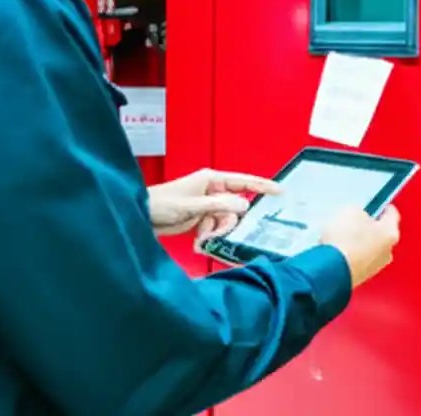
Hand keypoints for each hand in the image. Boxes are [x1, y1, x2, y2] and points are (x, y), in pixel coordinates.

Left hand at [147, 168, 281, 238]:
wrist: (140, 215)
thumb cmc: (160, 204)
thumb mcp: (191, 206)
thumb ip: (218, 206)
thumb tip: (244, 205)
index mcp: (210, 180)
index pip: (242, 181)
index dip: (262, 186)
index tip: (279, 191)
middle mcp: (210, 191)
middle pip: (234, 207)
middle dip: (227, 222)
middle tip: (214, 230)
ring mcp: (205, 204)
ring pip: (225, 220)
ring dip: (216, 231)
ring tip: (201, 237)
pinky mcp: (199, 217)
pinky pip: (214, 227)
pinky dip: (208, 235)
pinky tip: (198, 240)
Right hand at [320, 205, 401, 287]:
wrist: (331, 268)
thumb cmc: (346, 239)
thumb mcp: (351, 211)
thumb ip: (360, 212)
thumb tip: (358, 216)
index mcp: (390, 233)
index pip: (392, 216)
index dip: (383, 208)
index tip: (379, 205)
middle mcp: (386, 253)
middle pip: (381, 235)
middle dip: (370, 228)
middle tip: (356, 220)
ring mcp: (373, 268)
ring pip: (369, 250)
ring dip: (358, 243)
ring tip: (341, 236)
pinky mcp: (358, 277)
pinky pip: (356, 261)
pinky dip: (349, 255)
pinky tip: (336, 250)